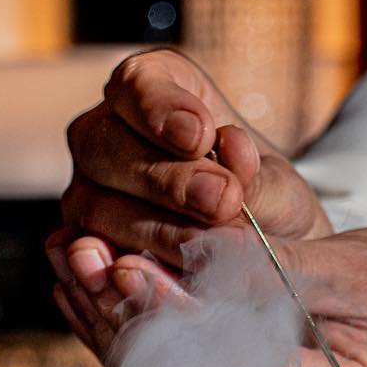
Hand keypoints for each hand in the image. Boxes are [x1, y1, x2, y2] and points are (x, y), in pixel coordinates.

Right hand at [60, 48, 331, 269]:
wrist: (266, 260)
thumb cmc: (268, 205)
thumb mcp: (279, 191)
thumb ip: (257, 180)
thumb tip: (231, 159)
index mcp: (155, 91)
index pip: (139, 83)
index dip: (161, 108)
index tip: (201, 135)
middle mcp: (106, 134)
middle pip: (106, 145)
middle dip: (168, 180)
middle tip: (223, 201)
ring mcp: (87, 191)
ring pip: (95, 206)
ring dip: (158, 233)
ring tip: (214, 253)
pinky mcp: (87, 246)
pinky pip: (90, 261)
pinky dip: (123, 275)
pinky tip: (157, 283)